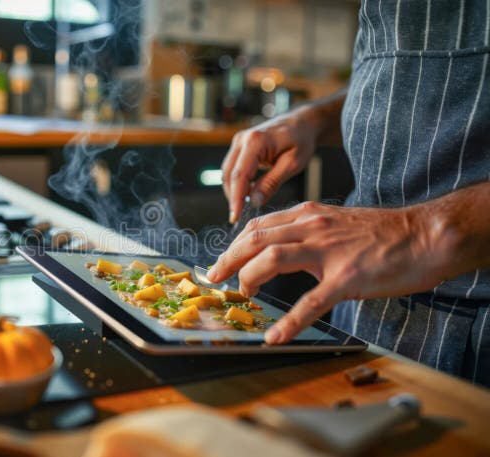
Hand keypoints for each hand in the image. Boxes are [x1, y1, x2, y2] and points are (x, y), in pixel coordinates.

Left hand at [207, 201, 444, 343]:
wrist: (426, 235)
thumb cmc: (385, 234)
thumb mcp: (337, 222)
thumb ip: (309, 232)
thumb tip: (282, 247)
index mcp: (309, 216)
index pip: (258, 226)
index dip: (233, 244)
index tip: (221, 261)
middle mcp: (313, 228)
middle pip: (255, 238)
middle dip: (228, 259)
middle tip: (214, 278)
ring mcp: (329, 252)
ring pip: (272, 259)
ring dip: (248, 278)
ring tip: (241, 295)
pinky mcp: (347, 277)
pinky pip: (311, 302)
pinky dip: (290, 321)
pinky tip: (276, 336)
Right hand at [222, 108, 319, 223]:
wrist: (301, 123)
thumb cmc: (301, 140)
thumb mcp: (293, 164)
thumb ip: (272, 182)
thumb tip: (255, 201)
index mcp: (256, 141)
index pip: (239, 175)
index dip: (236, 198)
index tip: (235, 216)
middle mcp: (242, 139)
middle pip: (229, 175)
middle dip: (233, 197)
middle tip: (240, 216)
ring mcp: (238, 141)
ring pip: (227, 172)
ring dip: (234, 190)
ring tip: (246, 205)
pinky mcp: (239, 146)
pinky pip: (232, 168)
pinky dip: (237, 182)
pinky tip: (248, 192)